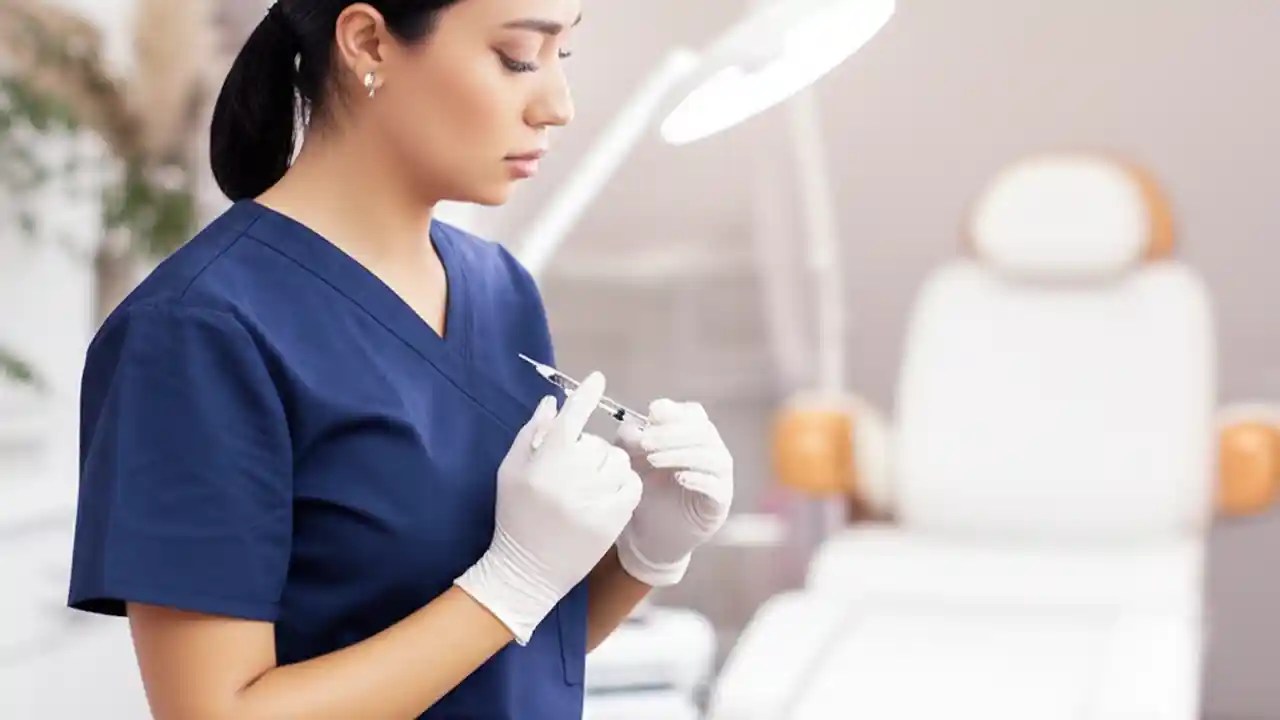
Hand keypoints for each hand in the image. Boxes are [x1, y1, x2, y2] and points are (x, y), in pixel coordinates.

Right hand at [455, 373, 642, 643]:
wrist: (527, 571)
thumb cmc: (516, 516)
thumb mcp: (511, 471)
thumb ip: (532, 434)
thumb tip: (552, 401)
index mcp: (545, 463)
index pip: (571, 417)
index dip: (586, 394)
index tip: (597, 378)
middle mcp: (571, 478)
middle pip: (596, 443)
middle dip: (588, 450)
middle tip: (572, 472)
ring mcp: (595, 499)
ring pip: (617, 461)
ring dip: (608, 466)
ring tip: (589, 484)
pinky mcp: (613, 520)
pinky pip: (631, 484)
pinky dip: (623, 483)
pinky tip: (607, 493)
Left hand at [613, 400, 733, 586]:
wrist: (649, 535)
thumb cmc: (644, 490)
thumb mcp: (631, 460)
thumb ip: (630, 440)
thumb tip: (633, 426)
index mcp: (692, 436)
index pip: (693, 413)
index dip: (674, 412)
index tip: (651, 415)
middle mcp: (711, 451)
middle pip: (703, 430)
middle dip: (672, 432)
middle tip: (645, 442)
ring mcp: (719, 476)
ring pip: (711, 455)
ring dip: (681, 453)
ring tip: (653, 459)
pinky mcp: (720, 502)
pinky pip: (718, 485)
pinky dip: (699, 478)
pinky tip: (679, 478)